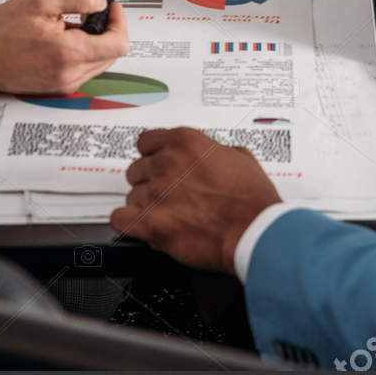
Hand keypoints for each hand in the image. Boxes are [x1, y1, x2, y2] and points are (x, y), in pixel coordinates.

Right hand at [0, 0, 128, 99]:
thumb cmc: (2, 33)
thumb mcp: (41, 1)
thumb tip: (101, 1)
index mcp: (71, 53)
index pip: (119, 43)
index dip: (119, 21)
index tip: (111, 8)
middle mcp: (71, 73)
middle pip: (112, 53)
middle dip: (105, 29)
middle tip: (88, 13)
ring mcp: (65, 82)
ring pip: (99, 61)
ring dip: (92, 41)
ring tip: (68, 26)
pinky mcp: (58, 86)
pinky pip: (83, 68)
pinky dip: (80, 52)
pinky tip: (60, 40)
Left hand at [110, 128, 281, 273]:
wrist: (255, 232)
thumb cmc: (252, 200)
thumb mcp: (240, 157)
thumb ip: (215, 151)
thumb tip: (210, 156)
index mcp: (185, 142)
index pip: (146, 141)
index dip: (153, 156)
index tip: (157, 165)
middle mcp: (166, 163)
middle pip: (137, 169)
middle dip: (150, 183)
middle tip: (167, 195)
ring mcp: (156, 193)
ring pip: (131, 196)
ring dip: (145, 206)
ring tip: (167, 216)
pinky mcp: (150, 223)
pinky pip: (120, 219)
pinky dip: (128, 224)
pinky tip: (142, 226)